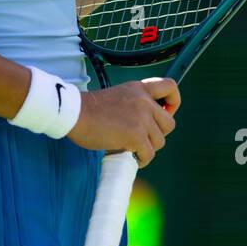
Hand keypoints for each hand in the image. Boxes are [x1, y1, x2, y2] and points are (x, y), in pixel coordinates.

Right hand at [66, 78, 180, 166]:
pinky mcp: (136, 136)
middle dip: (157, 134)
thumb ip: (135, 104)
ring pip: (159, 141)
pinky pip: (149, 153)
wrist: (73, 113)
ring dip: (147, 148)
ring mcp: (142, 119)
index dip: (173, 102)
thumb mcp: (118, 96)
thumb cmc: (89, 110)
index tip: (164, 113)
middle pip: (169, 124)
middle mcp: (144, 101)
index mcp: (139, 88)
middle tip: (141, 138)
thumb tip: (147, 127)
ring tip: (131, 148)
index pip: (170, 86)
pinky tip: (130, 157)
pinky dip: (142, 159)